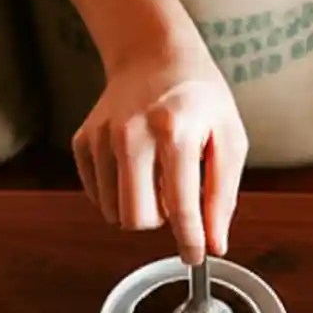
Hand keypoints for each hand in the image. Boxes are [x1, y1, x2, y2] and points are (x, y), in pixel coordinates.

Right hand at [72, 50, 247, 263]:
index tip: (196, 257)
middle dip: (159, 221)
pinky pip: (98, 195)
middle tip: (174, 195)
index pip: (180, 207)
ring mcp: (101, 137)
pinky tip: (135, 166)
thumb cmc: (198, 99)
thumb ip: (222, 195)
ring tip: (156, 175)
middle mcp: (131, 134)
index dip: (190, 241)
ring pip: (114, 212)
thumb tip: (215, 243)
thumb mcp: (229, 139)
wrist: (155, 55)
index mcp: (174, 131)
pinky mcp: (82, 140)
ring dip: (138, 205)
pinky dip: (118, 192)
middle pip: (136, 218)